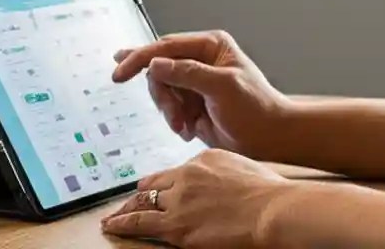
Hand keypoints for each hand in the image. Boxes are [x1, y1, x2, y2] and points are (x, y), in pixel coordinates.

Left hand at [101, 148, 288, 247]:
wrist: (272, 210)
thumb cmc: (269, 193)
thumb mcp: (245, 169)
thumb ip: (226, 172)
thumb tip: (223, 182)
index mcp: (205, 159)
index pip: (176, 171)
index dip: (163, 181)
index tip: (156, 186)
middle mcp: (187, 175)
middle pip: (155, 184)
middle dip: (141, 193)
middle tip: (129, 200)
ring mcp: (179, 200)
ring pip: (142, 202)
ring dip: (126, 210)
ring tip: (113, 217)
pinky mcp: (175, 225)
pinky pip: (139, 223)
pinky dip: (122, 224)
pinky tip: (112, 226)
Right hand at [113, 30, 290, 156]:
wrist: (268, 138)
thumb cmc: (255, 108)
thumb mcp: (223, 87)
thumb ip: (188, 73)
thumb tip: (154, 64)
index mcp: (211, 46)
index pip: (165, 46)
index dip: (139, 58)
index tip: (119, 75)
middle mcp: (200, 59)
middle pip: (158, 69)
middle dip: (162, 95)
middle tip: (174, 116)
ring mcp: (194, 82)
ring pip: (160, 90)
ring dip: (168, 111)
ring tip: (184, 126)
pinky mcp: (191, 102)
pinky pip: (168, 107)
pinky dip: (173, 120)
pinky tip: (189, 129)